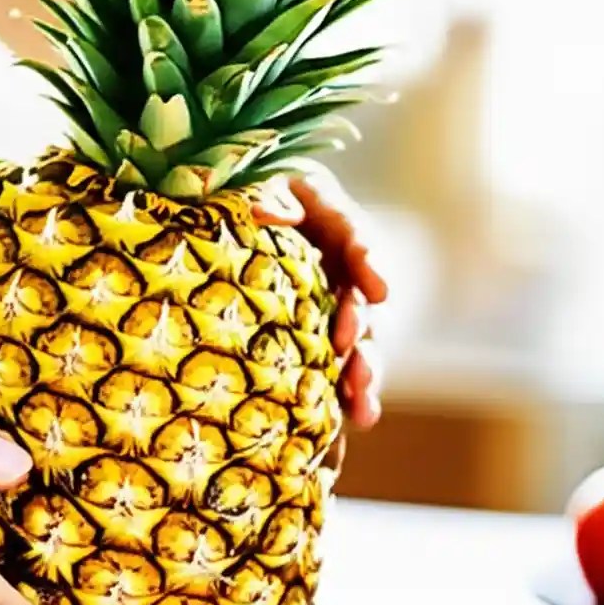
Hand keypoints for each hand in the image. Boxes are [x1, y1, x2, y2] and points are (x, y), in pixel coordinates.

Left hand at [253, 172, 388, 428]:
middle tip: (348, 350)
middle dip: (359, 328)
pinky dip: (349, 394)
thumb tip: (273, 214)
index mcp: (327, 217)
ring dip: (363, 372)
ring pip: (359, 340)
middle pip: (361, 298)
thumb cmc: (238, 192)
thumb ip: (265, 196)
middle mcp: (339, 264)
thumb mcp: (251, 184)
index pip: (354, 236)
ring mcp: (332, 302)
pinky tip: (356, 420)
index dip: (368, 263)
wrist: (225, 218)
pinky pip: (338, 366)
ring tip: (362, 406)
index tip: (378, 292)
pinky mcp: (320, 335)